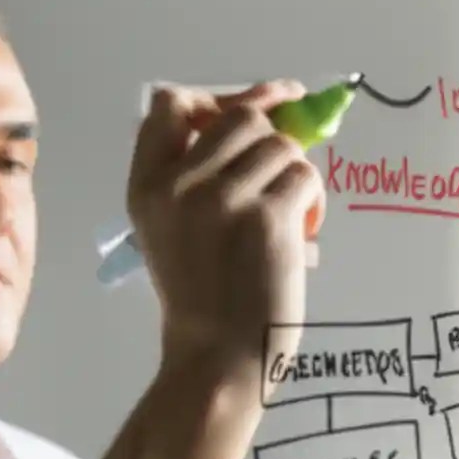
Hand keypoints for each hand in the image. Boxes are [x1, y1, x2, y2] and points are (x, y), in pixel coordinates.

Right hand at [92, 79, 326, 458]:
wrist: (216, 359)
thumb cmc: (201, 300)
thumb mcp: (171, 229)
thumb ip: (194, 176)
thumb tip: (266, 112)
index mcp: (145, 187)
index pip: (169, 105)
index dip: (216, 99)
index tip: (255, 106)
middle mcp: (177, 185)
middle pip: (240, 118)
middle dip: (271, 141)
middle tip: (281, 176)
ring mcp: (221, 198)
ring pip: (281, 145)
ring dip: (295, 177)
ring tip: (289, 220)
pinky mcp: (266, 216)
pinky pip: (305, 177)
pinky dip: (313, 203)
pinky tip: (302, 237)